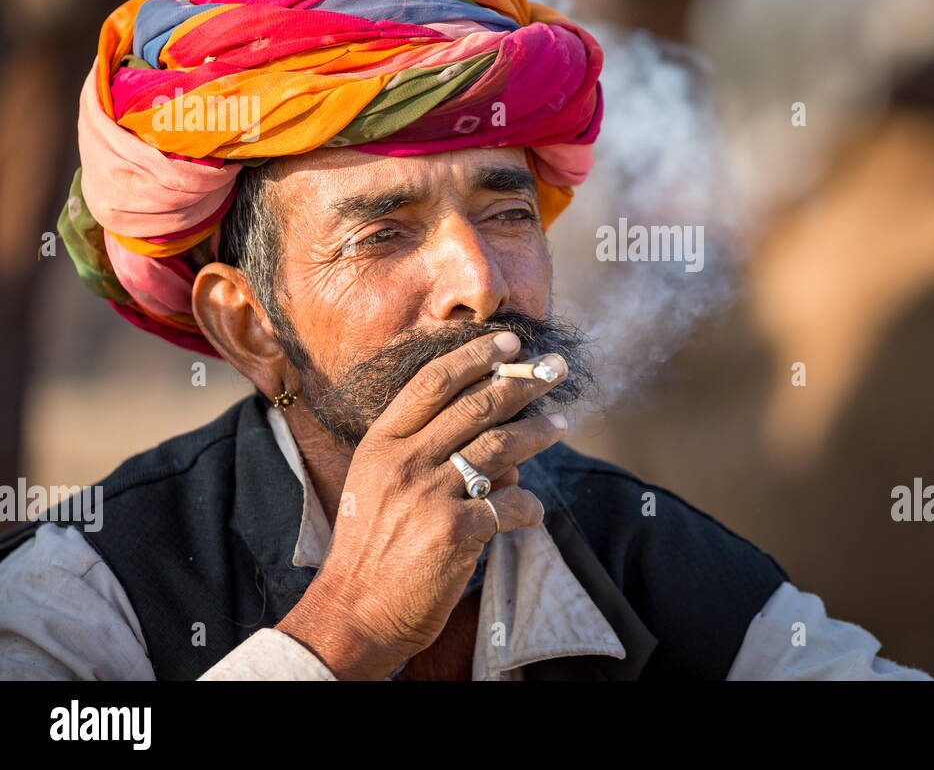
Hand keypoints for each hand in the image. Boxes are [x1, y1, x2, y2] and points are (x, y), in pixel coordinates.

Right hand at [275, 330, 567, 678]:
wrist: (353, 611)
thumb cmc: (372, 547)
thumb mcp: (377, 482)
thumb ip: (421, 449)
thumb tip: (488, 431)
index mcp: (382, 442)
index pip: (433, 383)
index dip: (475, 357)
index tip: (510, 342)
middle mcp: (404, 461)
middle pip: (476, 406)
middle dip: (522, 383)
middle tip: (555, 370)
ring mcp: (428, 495)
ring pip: (499, 447)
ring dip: (538, 433)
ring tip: (560, 424)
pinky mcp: (454, 532)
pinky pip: (509, 506)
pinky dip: (529, 507)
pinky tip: (533, 512)